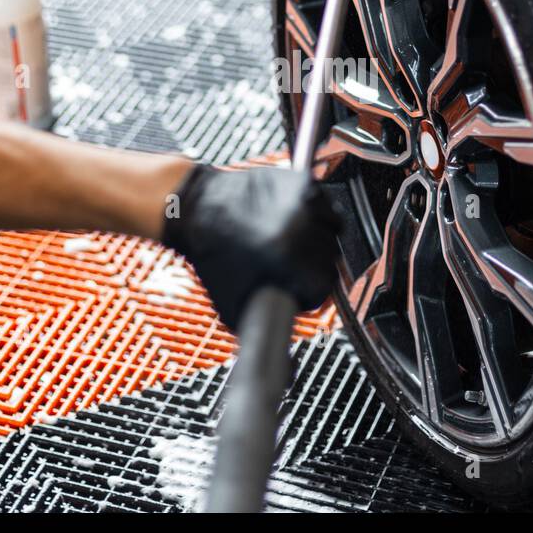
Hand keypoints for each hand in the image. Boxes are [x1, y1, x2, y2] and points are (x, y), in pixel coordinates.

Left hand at [161, 165, 341, 332]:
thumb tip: (284, 349)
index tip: (297, 288)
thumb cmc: (212, 253)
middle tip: (291, 266)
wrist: (197, 208)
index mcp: (289, 262)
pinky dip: (317, 212)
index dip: (308, 293)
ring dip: (319, 238)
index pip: (323, 289)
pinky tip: (296, 219)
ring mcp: (303, 204)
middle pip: (330, 260)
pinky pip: (326, 204)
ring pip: (334, 230)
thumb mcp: (233, 305)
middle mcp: (300, 231)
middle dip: (312, 267)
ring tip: (294, 242)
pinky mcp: (302, 183)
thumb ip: (264, 330)